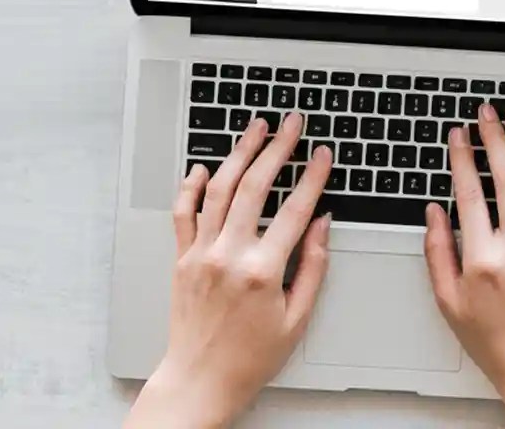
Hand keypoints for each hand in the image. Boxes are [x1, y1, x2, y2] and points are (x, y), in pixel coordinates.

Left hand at [125, 113, 332, 428]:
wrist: (200, 380)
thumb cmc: (250, 357)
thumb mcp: (297, 318)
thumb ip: (313, 267)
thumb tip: (321, 225)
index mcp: (262, 271)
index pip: (294, 210)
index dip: (313, 176)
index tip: (323, 154)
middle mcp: (228, 256)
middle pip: (253, 186)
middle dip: (276, 148)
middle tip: (291, 124)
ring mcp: (200, 254)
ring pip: (217, 189)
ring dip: (238, 154)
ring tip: (255, 129)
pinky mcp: (181, 259)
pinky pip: (183, 213)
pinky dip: (191, 185)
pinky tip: (203, 167)